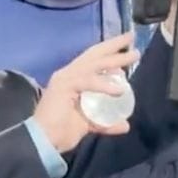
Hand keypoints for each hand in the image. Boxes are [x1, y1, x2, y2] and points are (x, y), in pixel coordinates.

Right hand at [34, 32, 139, 152]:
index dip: (110, 50)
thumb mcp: (91, 124)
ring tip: (133, 56)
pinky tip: (118, 90)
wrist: (44, 141)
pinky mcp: (63, 86)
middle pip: (94, 54)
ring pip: (93, 64)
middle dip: (114, 45)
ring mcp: (65, 78)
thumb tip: (125, 125)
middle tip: (132, 36)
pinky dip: (104, 85)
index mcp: (73, 79)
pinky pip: (88, 81)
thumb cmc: (62, 131)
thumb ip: (106, 123)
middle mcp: (68, 74)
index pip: (93, 59)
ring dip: (114, 59)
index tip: (128, 43)